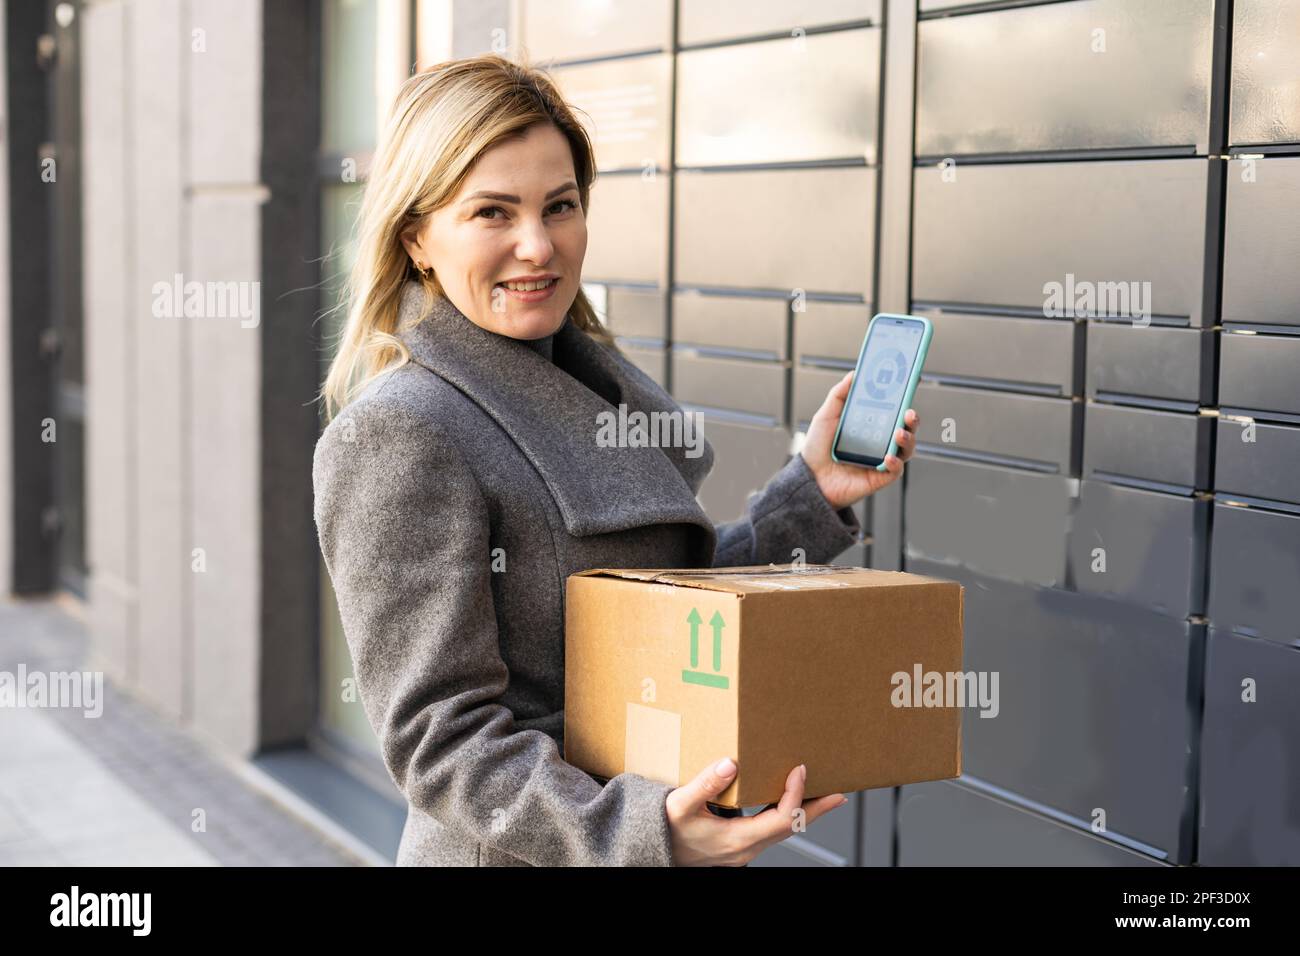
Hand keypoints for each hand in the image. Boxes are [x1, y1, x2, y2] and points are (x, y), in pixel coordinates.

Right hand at [666, 758, 847, 865]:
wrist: (654, 851)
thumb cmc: (666, 829)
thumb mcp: (680, 805)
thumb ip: (705, 784)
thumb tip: (731, 764)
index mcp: (737, 839)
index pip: (781, 818)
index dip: (796, 794)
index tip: (799, 769)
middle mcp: (747, 848)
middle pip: (792, 828)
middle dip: (817, 809)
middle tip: (840, 794)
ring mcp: (745, 849)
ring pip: (784, 831)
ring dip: (804, 812)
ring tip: (823, 795)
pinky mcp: (740, 845)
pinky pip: (772, 830)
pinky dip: (787, 815)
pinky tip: (789, 801)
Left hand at [799, 370, 918, 509]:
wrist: (809, 477)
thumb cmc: (818, 447)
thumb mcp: (826, 416)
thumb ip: (840, 394)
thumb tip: (854, 374)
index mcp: (872, 424)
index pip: (894, 408)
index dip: (905, 396)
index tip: (912, 381)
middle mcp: (881, 440)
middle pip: (906, 427)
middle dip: (912, 418)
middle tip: (909, 412)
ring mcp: (882, 458)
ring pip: (906, 448)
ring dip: (908, 438)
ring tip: (899, 433)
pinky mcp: (880, 477)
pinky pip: (895, 470)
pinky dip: (894, 462)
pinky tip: (887, 457)